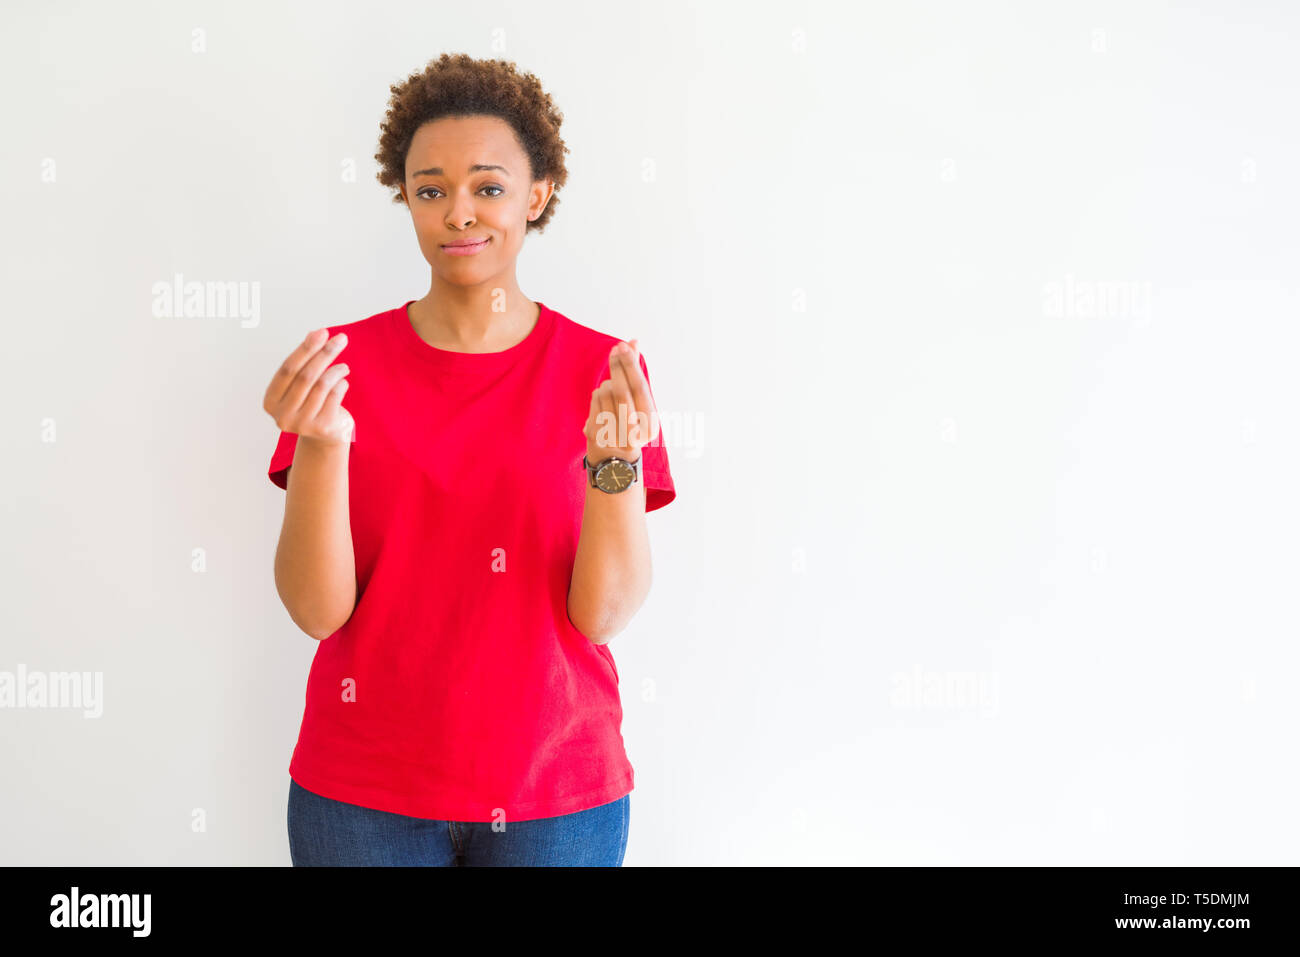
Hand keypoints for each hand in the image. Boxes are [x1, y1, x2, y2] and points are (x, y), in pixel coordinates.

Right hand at [262, 329, 353, 446]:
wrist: (325, 436)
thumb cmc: (311, 402)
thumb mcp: (302, 384)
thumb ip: (305, 362)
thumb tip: (316, 333)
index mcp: (271, 401)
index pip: (288, 369)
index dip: (305, 349)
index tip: (322, 332)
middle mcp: (282, 415)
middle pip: (305, 376)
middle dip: (324, 354)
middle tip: (341, 339)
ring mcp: (301, 424)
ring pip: (322, 385)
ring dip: (336, 370)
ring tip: (344, 367)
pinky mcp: (321, 428)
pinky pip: (334, 396)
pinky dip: (341, 384)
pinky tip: (343, 383)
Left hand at [584, 338, 658, 463]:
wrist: (616, 460)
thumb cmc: (631, 422)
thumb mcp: (639, 402)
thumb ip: (636, 373)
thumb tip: (633, 341)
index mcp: (650, 425)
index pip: (639, 388)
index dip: (631, 365)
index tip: (624, 346)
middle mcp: (634, 433)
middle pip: (621, 390)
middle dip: (618, 366)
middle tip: (615, 348)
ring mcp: (613, 435)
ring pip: (605, 391)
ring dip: (607, 383)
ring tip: (612, 390)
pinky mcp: (596, 435)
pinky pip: (594, 400)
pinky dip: (598, 394)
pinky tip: (603, 400)